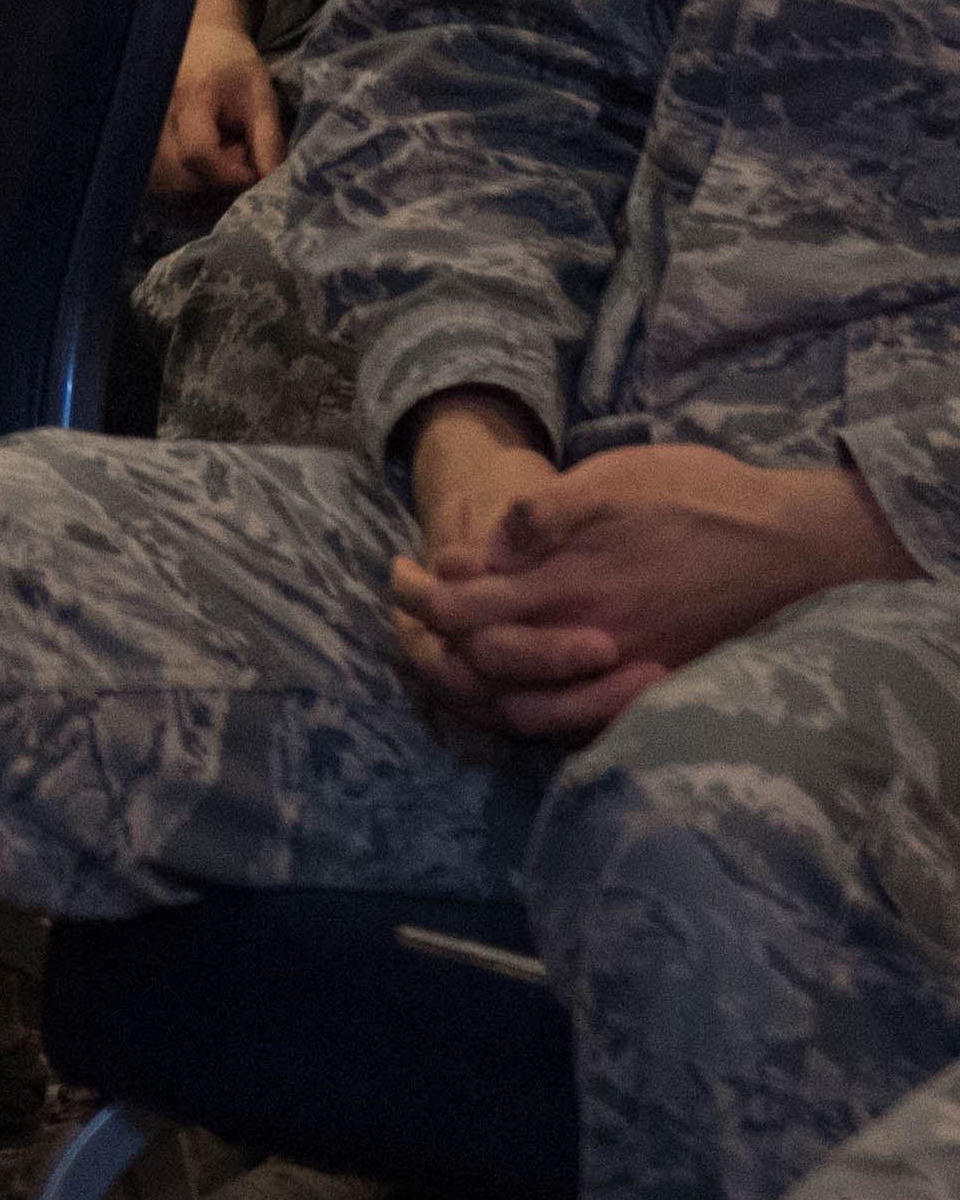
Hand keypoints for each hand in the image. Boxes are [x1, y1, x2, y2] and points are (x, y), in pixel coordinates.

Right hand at [156, 0, 282, 204]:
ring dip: (200, 186)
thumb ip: (268, 143)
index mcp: (189, 98)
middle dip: (218, 182)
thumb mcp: (262, 99)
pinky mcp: (141, 140)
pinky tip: (203, 167)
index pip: (197, 153)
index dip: (230, 174)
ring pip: (166, 183)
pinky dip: (184, 184)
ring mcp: (143, 129)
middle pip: (179, 175)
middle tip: (240, 161)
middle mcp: (156, 116)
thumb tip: (271, 185)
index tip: (254, 169)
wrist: (200, 41)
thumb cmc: (234, 66)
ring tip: (221, 161)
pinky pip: (158, 179)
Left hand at [394, 418, 916, 741]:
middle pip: (481, 662)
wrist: (794, 544)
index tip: (404, 575)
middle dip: (436, 638)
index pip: (461, 611)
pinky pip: (581, 718)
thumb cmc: (703, 498)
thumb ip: (540, 516)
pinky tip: (524, 680)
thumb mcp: (611, 481)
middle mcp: (587, 638)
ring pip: (523, 703)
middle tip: (415, 609)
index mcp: (565, 582)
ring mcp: (622, 668)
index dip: (422, 596)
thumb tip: (481, 548)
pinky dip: (540, 708)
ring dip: (481, 679)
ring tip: (458, 650)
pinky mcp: (655, 682)